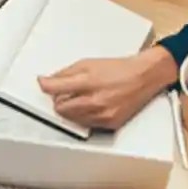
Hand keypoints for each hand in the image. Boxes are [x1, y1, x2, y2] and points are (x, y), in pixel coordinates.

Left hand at [38, 46, 178, 130]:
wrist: (144, 77)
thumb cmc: (119, 69)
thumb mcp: (87, 63)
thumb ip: (65, 73)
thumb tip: (48, 81)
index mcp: (88, 83)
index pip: (55, 89)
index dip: (45, 85)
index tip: (43, 83)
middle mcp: (95, 101)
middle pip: (60, 108)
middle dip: (59, 99)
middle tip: (65, 91)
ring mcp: (103, 115)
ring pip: (71, 118)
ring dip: (70, 109)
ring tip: (80, 97)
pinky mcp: (110, 124)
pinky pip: (86, 124)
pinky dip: (83, 116)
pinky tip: (90, 105)